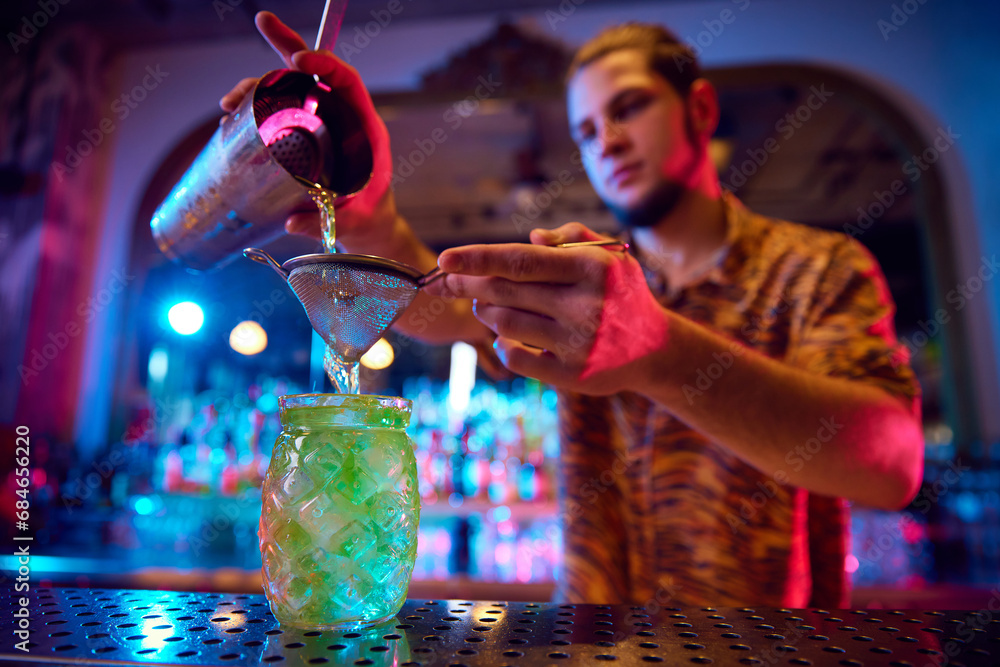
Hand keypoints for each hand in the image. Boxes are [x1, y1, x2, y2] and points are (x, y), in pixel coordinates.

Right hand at [219, 11, 397, 246]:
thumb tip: (292, 224)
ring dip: (258, 86)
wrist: (369, 226)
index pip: (347, 82)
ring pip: (289, 92)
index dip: (325, 64)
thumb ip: (327, 223)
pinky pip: (277, 113)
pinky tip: (231, 118)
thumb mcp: (354, 222)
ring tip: (229, 102)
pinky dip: (253, 109)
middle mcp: (341, 120)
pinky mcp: (301, 139)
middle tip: (263, 21)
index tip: (298, 61)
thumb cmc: (369, 218)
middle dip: (287, 46)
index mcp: (363, 129)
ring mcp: (319, 127)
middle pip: (314, 75)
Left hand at [427, 223, 670, 394]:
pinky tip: (507, 337)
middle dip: (468, 285)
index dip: (476, 259)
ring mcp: (577, 342)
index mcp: (590, 269)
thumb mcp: (610, 255)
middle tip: (450, 282)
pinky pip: (516, 358)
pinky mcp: (571, 374)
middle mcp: (584, 305)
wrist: (655, 349)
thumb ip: (572, 238)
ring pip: (505, 324)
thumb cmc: (621, 293)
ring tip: (487, 307)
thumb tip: (531, 238)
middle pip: (504, 292)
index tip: (443, 260)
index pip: (519, 260)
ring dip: (486, 314)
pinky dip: (503, 345)